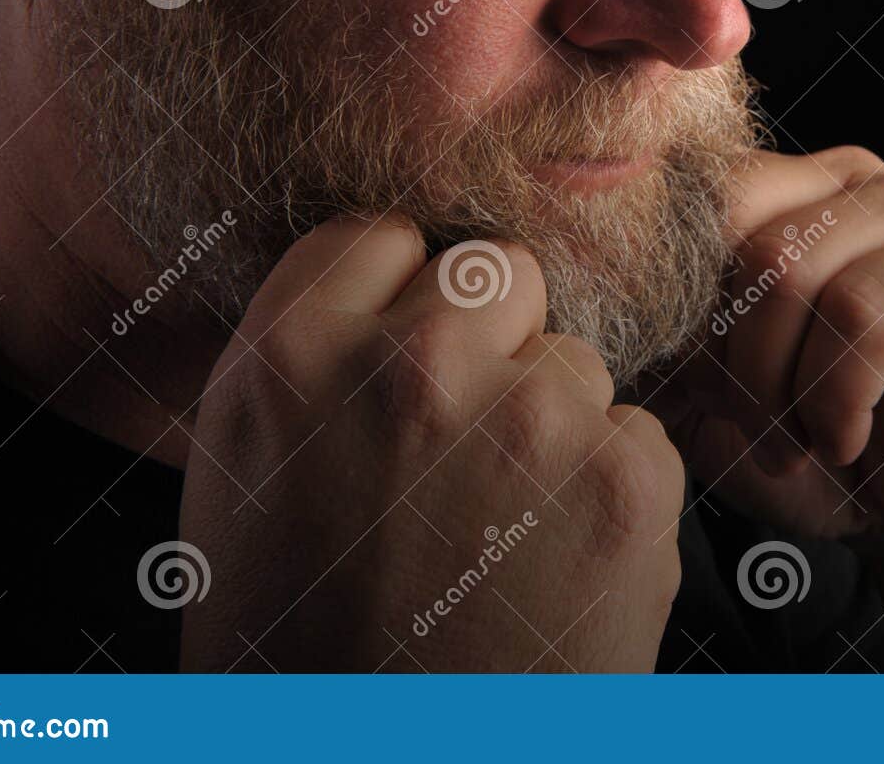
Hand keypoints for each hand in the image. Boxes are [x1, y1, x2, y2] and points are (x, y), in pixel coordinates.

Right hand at [177, 217, 683, 671]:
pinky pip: (635, 434)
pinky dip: (611, 491)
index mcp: (291, 354)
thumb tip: (388, 278)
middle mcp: (413, 365)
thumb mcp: (248, 475)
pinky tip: (558, 566)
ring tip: (502, 533)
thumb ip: (313, 359)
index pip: (383, 238)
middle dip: (492, 337)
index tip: (401, 354)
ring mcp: (529, 418)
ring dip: (552, 425)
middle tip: (465, 441)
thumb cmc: (302, 646)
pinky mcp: (626, 481)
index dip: (397, 298)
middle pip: (497, 269)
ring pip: (573, 361)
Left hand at [654, 146, 883, 567]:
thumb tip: (572, 290)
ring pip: (786, 270)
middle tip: (746, 428)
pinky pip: (859, 312)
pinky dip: (836, 398)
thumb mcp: (709, 397)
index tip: (673, 383)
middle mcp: (847, 179)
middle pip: (727, 232)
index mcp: (783, 191)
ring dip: (776, 386)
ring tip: (798, 444)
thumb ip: (658, 336)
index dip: (665, 298)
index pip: (687, 196)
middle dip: (719, 352)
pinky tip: (848, 439)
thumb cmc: (821, 455)